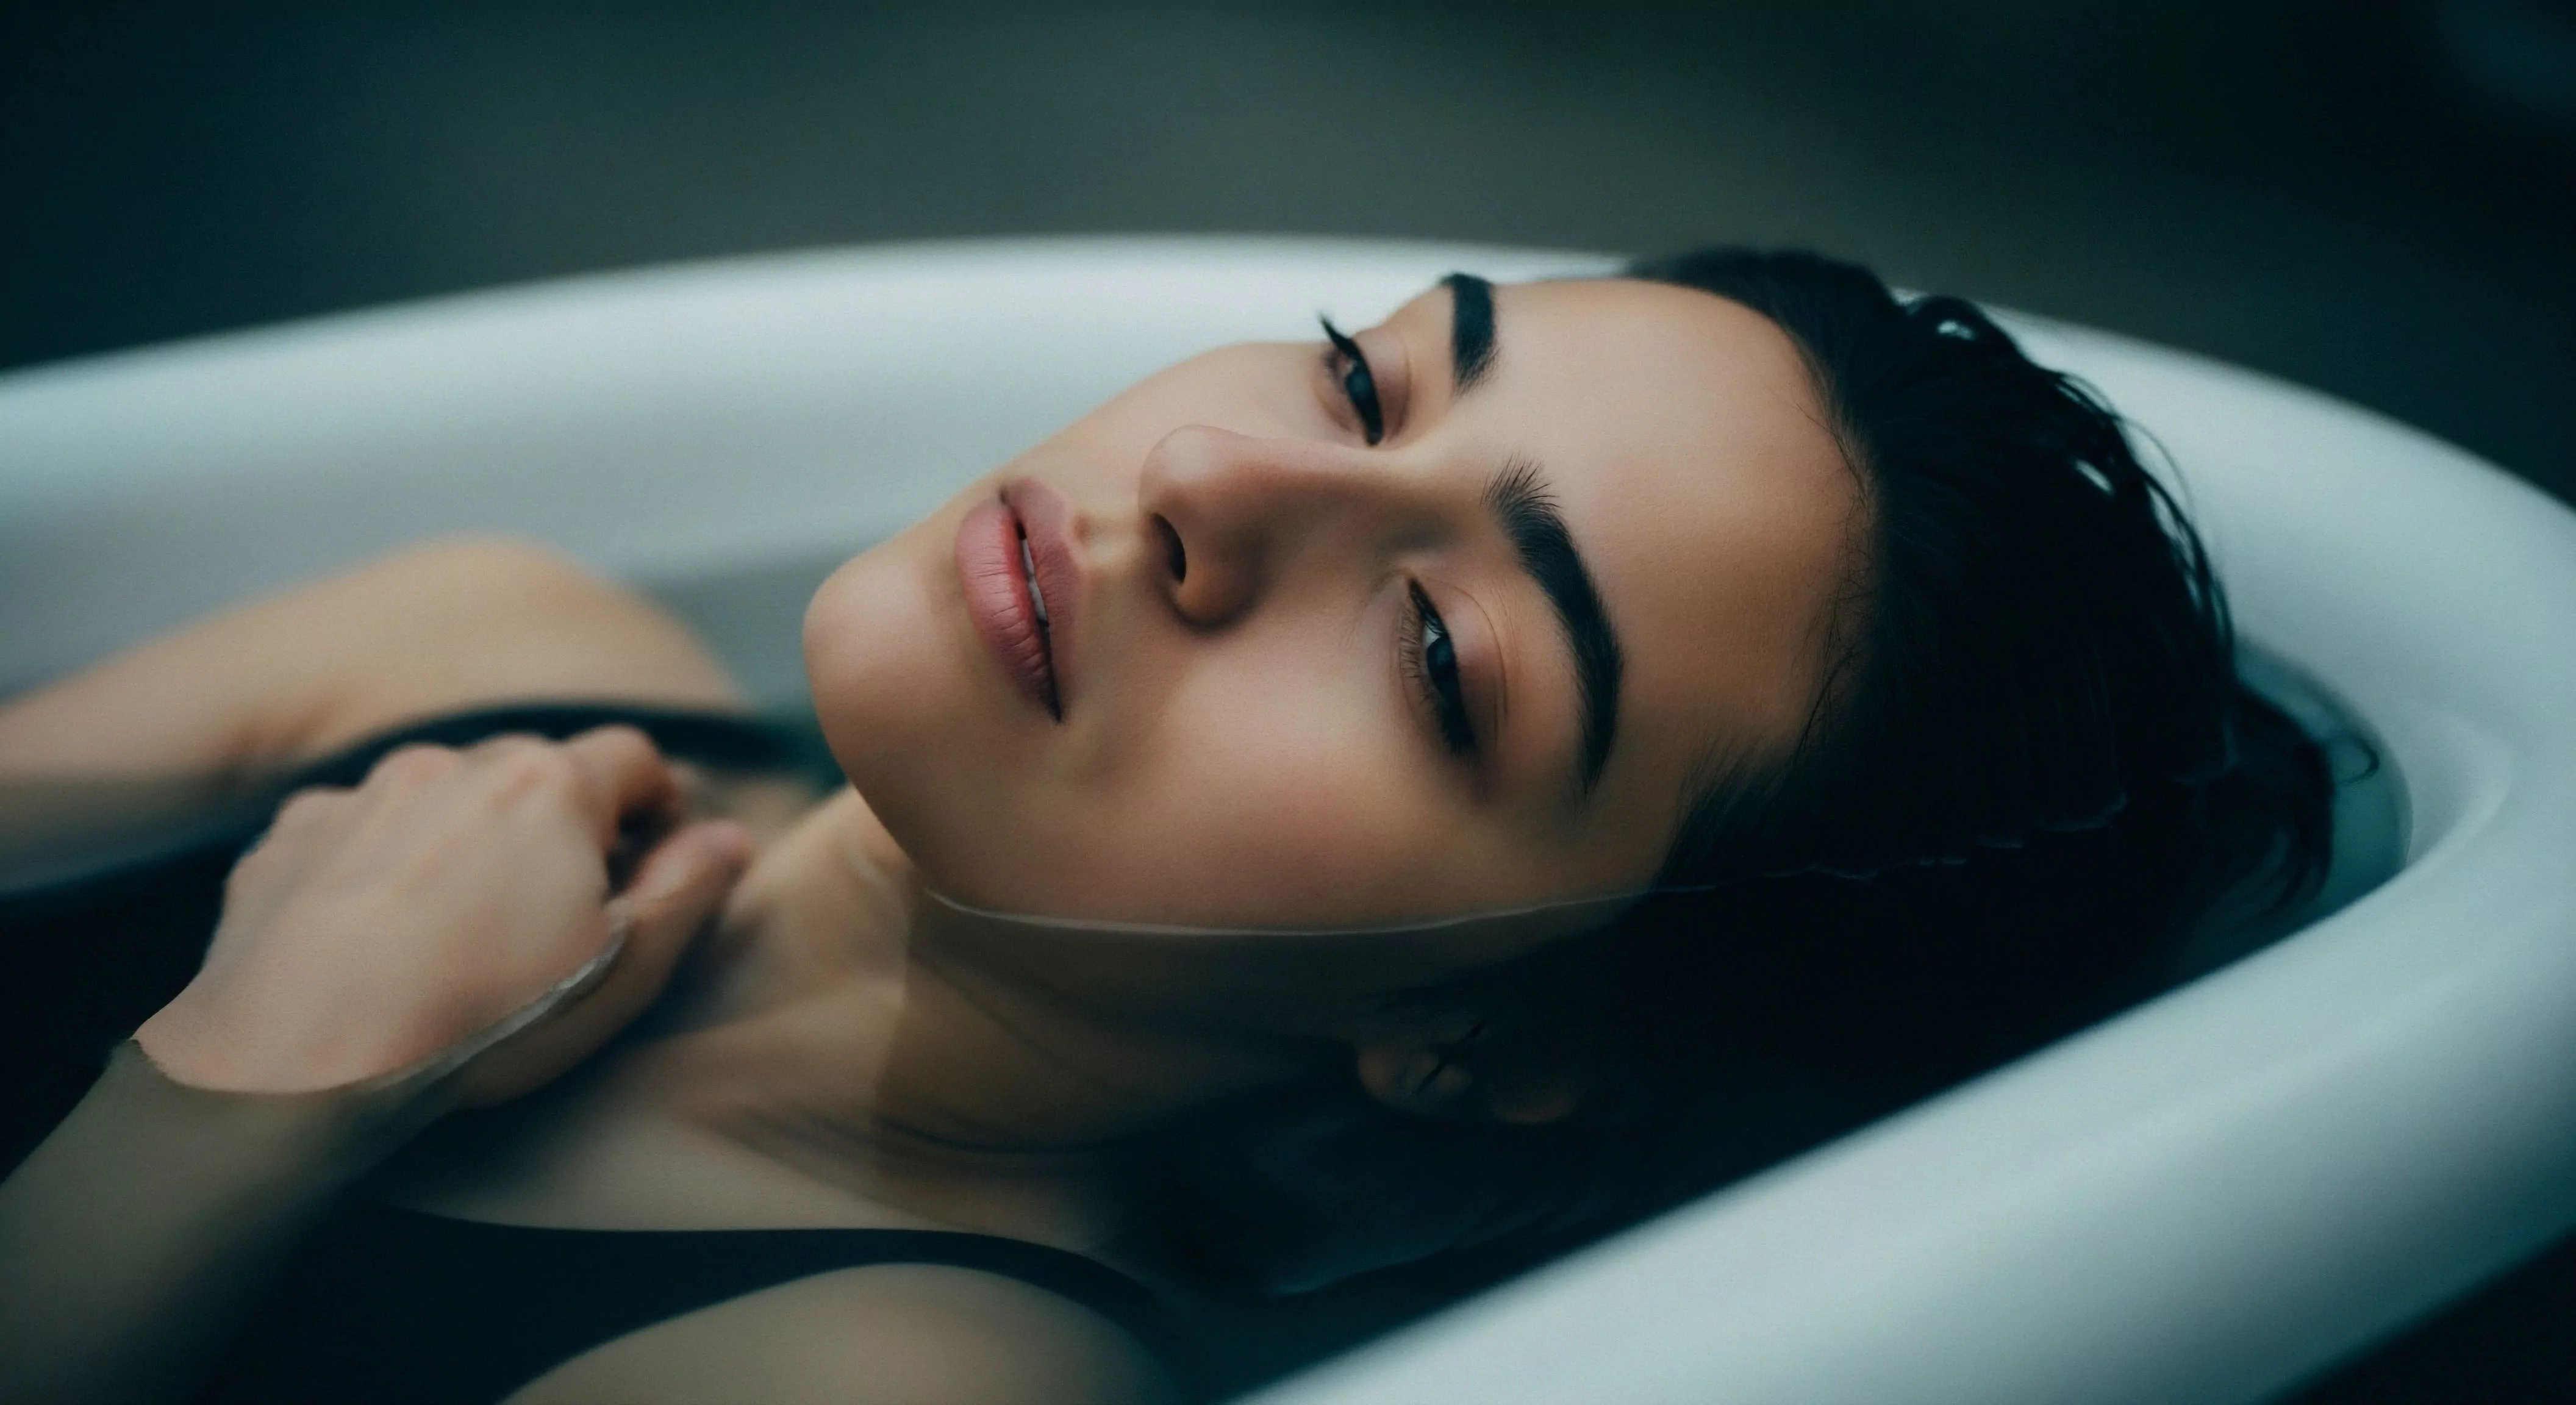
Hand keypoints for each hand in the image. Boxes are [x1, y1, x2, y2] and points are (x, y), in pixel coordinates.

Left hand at [134, 726, 749, 1102]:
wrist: (296, 1061)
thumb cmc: (480, 1020)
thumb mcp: (624, 973)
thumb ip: (688, 892)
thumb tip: (729, 838)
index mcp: (549, 786)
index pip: (635, 757)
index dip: (658, 804)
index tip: (651, 861)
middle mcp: (452, 764)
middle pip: (534, 771)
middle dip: (558, 823)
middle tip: (558, 910)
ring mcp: (360, 795)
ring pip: (440, 797)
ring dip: (464, 840)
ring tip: (457, 932)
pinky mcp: (287, 837)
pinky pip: (355, 833)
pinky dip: (378, 867)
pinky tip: (374, 940)